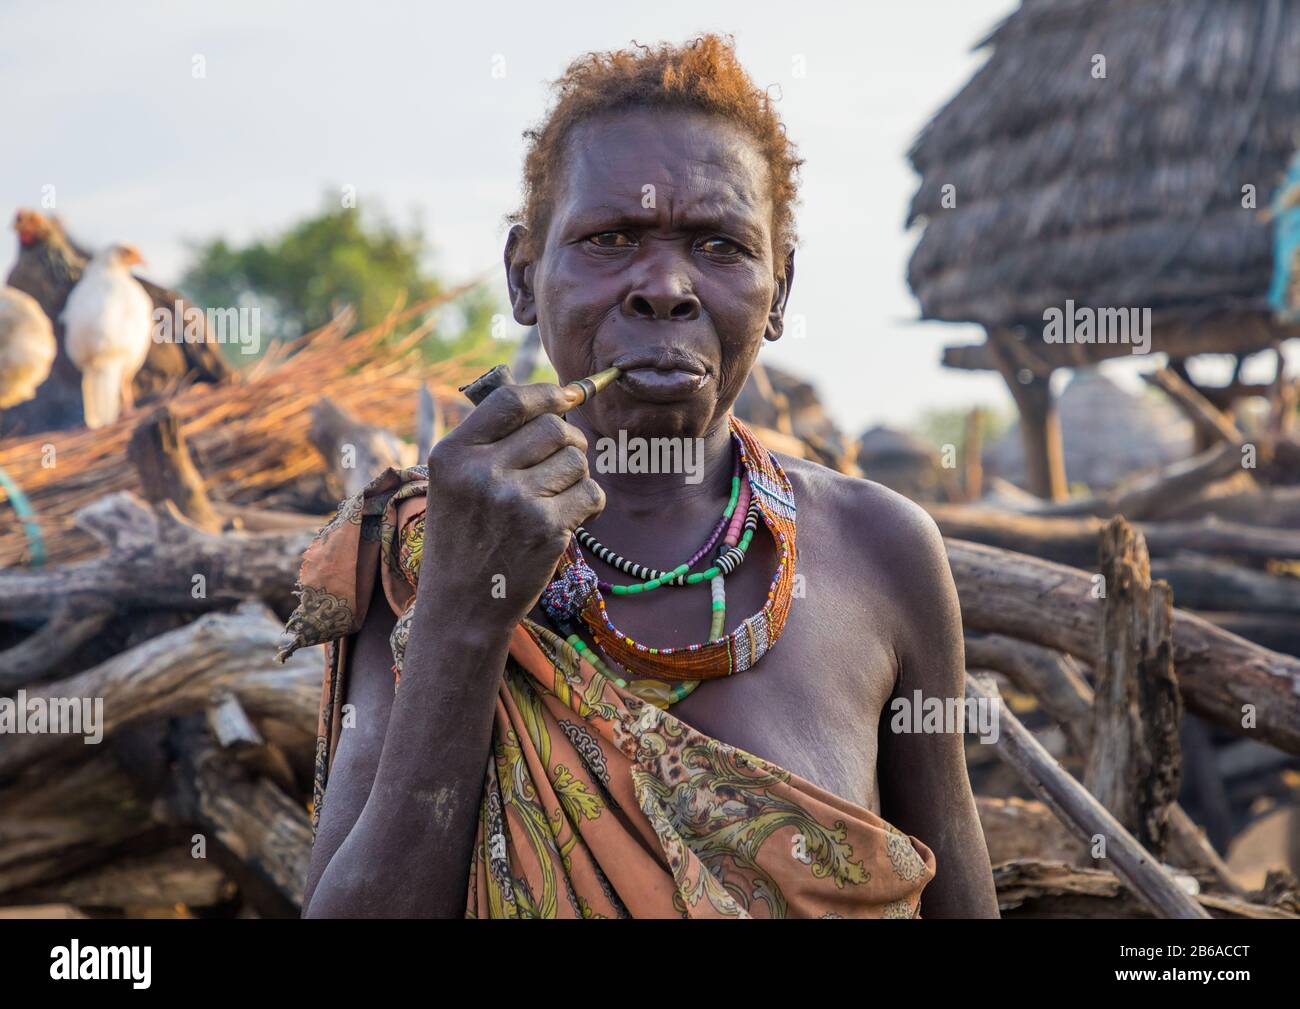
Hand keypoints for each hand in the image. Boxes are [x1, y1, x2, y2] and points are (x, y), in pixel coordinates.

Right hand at [418, 381, 605, 631]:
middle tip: (564, 461)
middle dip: (569, 441)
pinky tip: (567, 520)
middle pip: (554, 428)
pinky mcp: (546, 529)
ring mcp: (515, 501)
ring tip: (555, 499)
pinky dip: (589, 505)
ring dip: (577, 477)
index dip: (548, 393)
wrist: (461, 607)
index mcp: (453, 454)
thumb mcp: (454, 482)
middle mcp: (481, 472)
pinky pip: (592, 494)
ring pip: (577, 461)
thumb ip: (491, 441)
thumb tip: (558, 398)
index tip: (569, 395)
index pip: (511, 400)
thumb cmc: (464, 539)